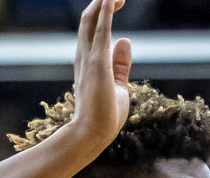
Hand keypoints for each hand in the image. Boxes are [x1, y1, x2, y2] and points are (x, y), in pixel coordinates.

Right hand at [70, 0, 130, 146]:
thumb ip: (121, 63)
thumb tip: (125, 39)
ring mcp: (88, 57)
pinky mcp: (98, 62)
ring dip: (102, 2)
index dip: (102, 14)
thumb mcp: (118, 84)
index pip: (92, 31)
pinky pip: (102, 29)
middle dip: (101, 2)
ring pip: (91, 19)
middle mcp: (83, 55)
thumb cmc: (105, 115)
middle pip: (89, 19)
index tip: (116, 3)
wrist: (92, 134)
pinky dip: (106, 11)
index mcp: (87, 61)